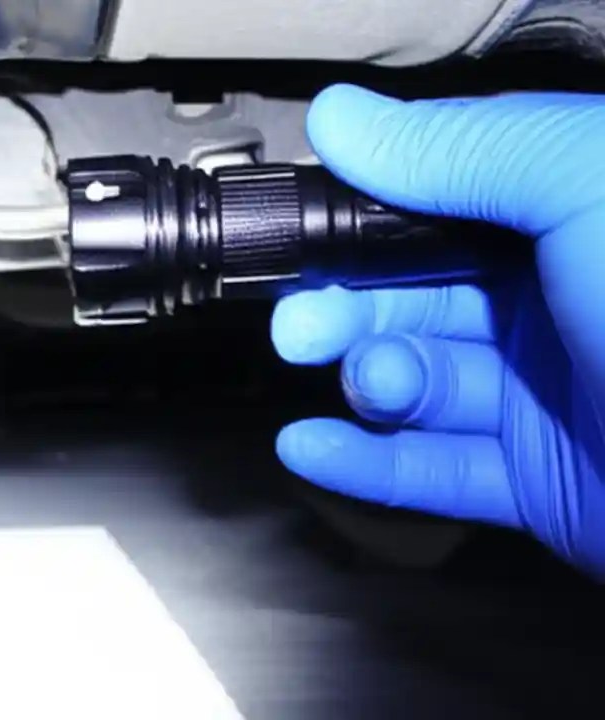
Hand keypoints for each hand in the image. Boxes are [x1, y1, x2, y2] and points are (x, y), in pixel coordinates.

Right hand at [272, 84, 604, 576]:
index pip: (442, 197)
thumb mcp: (592, 191)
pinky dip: (365, 463)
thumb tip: (347, 118)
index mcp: (580, 214)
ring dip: (366, 379)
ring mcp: (552, 394)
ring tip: (367, 384)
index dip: (365, 208)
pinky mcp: (540, 481)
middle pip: (417, 293)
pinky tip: (313, 449)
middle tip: (304, 319)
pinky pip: (432, 469)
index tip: (302, 223)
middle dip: (347, 303)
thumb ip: (467, 148)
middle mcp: (564, 298)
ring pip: (418, 380)